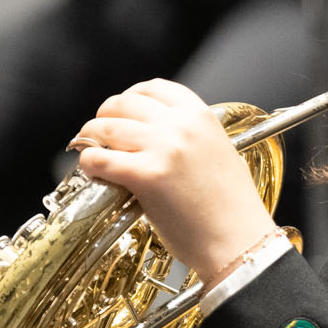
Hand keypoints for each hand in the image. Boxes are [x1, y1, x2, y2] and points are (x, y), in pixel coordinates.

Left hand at [72, 80, 277, 285]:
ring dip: (90, 137)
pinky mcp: (145, 176)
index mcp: (200, 116)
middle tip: (99, 132)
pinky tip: (93, 170)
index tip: (122, 109)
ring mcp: (162, 148)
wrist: (238, 240)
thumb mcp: (219, 152)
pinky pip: (100, 158)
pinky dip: (89, 162)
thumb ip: (190, 136)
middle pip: (123, 102)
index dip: (130, 96)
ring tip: (91, 151)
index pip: (154, 87)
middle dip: (105, 115)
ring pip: (106, 127)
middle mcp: (180, 126)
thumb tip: (158, 135)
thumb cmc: (232, 207)